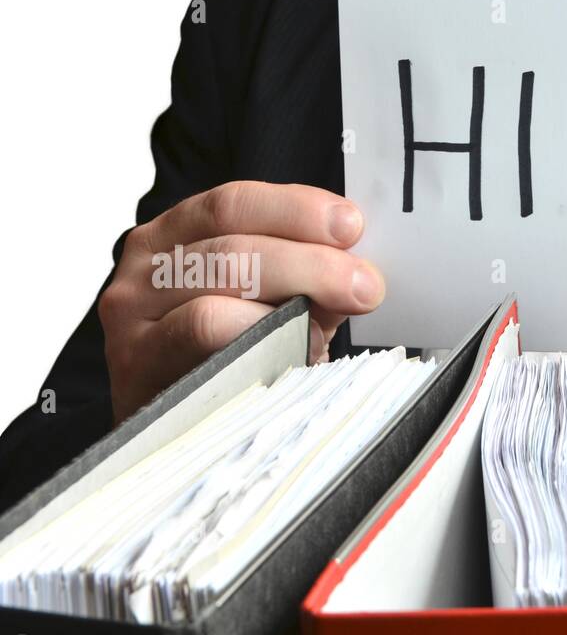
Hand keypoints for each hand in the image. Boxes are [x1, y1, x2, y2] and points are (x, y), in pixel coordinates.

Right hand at [98, 181, 385, 421]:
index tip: (351, 226)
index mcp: (175, 235)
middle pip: (232, 247)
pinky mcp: (135, 361)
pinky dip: (257, 335)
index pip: (234, 205)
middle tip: (365, 285)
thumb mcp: (268, 307)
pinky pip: (202, 333)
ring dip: (294, 296)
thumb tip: (358, 276)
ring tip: (343, 312)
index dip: (297, 210)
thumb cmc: (222, 360)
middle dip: (311, 262)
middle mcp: (145, 268)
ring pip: (218, 286)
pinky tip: (297, 347)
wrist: (168, 429)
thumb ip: (307, 285)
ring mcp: (132, 315)